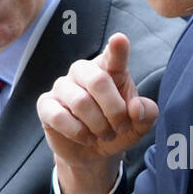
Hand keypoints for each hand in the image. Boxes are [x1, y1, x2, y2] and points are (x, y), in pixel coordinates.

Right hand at [37, 34, 158, 193]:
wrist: (94, 153)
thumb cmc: (117, 129)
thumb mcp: (139, 125)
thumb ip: (146, 113)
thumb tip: (136, 109)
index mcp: (110, 69)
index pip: (113, 55)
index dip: (117, 48)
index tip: (120, 40)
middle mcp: (84, 72)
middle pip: (98, 80)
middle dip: (115, 110)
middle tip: (122, 127)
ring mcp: (63, 86)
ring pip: (80, 102)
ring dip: (98, 126)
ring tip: (105, 135)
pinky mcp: (46, 105)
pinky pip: (59, 116)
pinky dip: (78, 132)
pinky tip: (87, 138)